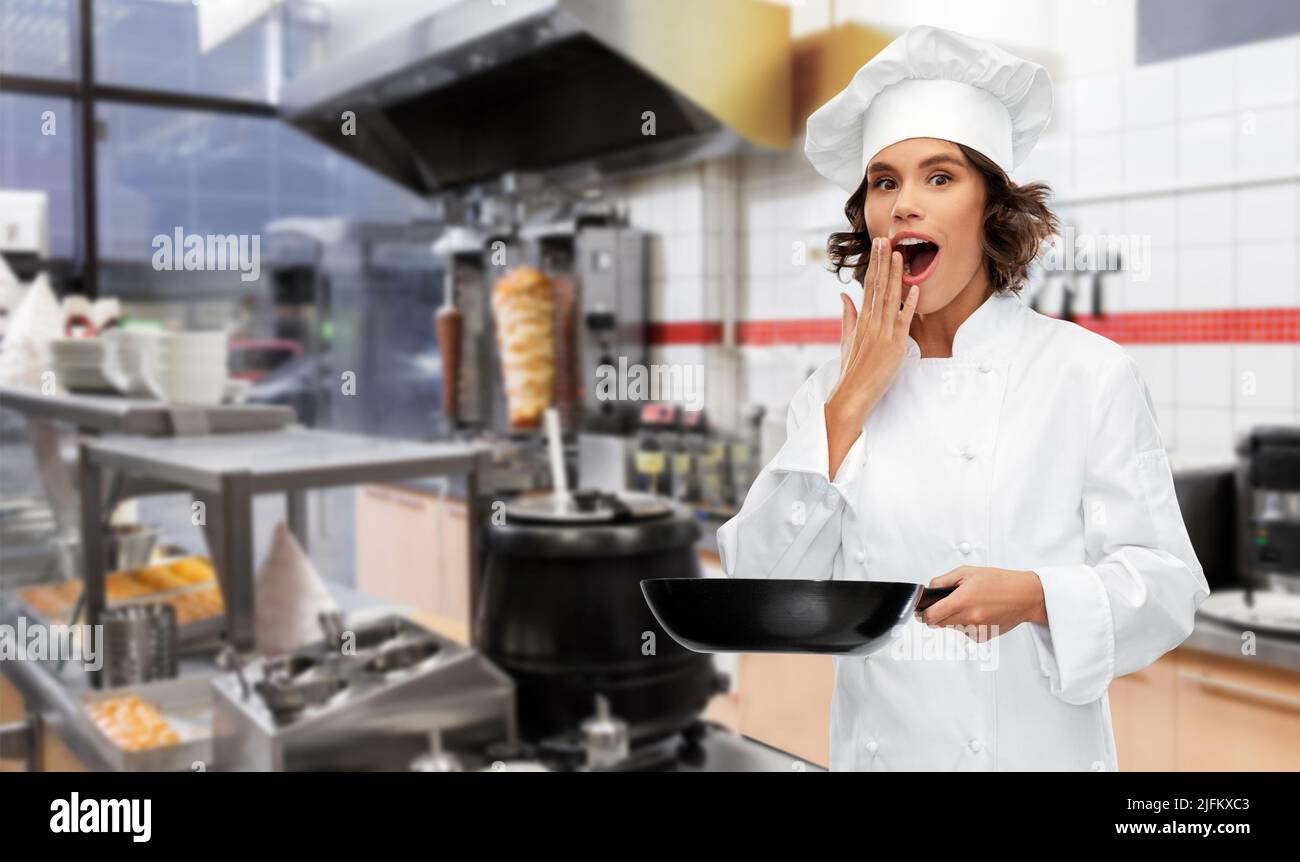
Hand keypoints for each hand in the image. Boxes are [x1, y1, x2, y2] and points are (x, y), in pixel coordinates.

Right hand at [825, 237, 918, 477]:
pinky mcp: (894, 346)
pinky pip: (903, 321)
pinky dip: (909, 304)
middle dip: (883, 262)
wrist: (851, 395)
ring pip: (890, 299)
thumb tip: (844, 296)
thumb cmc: (850, 371)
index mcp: (861, 321)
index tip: (878, 247)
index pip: (868, 286)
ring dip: (895, 276)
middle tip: (886, 240)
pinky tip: (915, 288)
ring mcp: (882, 334)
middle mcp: (871, 323)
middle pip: (877, 287)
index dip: (874, 265)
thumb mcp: (846, 340)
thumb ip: (847, 316)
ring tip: (899, 255)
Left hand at [916, 566, 1047, 641]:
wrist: (1025, 596)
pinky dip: (966, 624)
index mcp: (962, 600)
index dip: (922, 614)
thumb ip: (942, 581)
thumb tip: (928, 590)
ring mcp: (976, 630)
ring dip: (952, 618)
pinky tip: (978, 613)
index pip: (931, 616)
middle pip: (938, 624)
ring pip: (952, 627)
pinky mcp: (982, 637)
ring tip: (969, 604)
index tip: (920, 611)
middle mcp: (968, 618)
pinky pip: (965, 632)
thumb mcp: (966, 572)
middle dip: (936, 615)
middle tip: (945, 603)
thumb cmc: (999, 581)